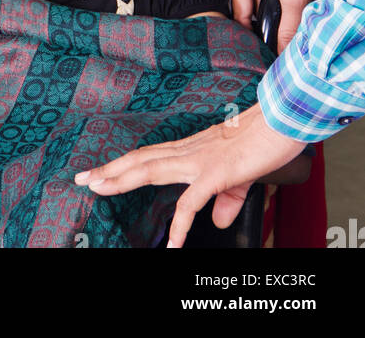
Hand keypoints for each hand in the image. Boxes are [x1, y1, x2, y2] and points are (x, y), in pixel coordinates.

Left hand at [74, 102, 306, 246]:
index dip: (123, 164)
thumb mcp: (238, 178)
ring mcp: (200, 160)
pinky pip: (192, 202)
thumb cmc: (262, 142)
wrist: (282, 121)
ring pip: (152, 169)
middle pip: (141, 160)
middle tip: (82, 179)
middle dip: (110, 170)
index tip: (97, 171)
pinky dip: (180, 224)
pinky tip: (172, 244)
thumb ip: (223, 198)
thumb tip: (216, 220)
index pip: (149, 156)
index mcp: (191, 150)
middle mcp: (189, 151)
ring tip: (100, 190)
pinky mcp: (217, 173)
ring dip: (123, 179)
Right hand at [230, 0, 330, 49]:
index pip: (240, 12)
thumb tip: (281, 50)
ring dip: (273, 9)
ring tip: (286, 18)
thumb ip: (287, 28)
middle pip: (249, 6)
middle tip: (278, 35)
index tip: (262, 47)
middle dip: (265, 19)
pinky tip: (289, 5)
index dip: (252, 32)